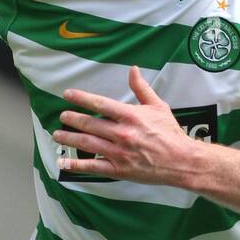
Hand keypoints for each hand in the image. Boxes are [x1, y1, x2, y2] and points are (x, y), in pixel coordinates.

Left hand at [52, 65, 194, 183]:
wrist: (182, 161)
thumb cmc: (171, 133)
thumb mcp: (158, 106)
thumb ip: (142, 88)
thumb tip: (133, 70)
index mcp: (130, 116)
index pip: (100, 104)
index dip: (81, 98)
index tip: (67, 95)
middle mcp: (122, 134)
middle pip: (90, 124)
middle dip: (73, 119)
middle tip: (62, 116)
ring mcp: (119, 153)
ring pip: (87, 144)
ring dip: (70, 138)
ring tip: (58, 134)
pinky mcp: (119, 169)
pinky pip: (93, 167)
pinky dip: (76, 165)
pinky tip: (64, 162)